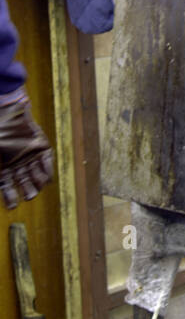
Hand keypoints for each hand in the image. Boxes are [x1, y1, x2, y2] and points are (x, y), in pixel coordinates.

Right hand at [0, 91, 53, 208]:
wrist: (6, 111)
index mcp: (3, 167)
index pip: (7, 188)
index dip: (10, 198)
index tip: (12, 207)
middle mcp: (17, 164)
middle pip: (23, 184)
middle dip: (26, 192)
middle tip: (26, 197)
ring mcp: (30, 157)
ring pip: (36, 177)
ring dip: (36, 185)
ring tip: (34, 191)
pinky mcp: (41, 148)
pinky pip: (47, 163)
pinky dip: (47, 172)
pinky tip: (46, 181)